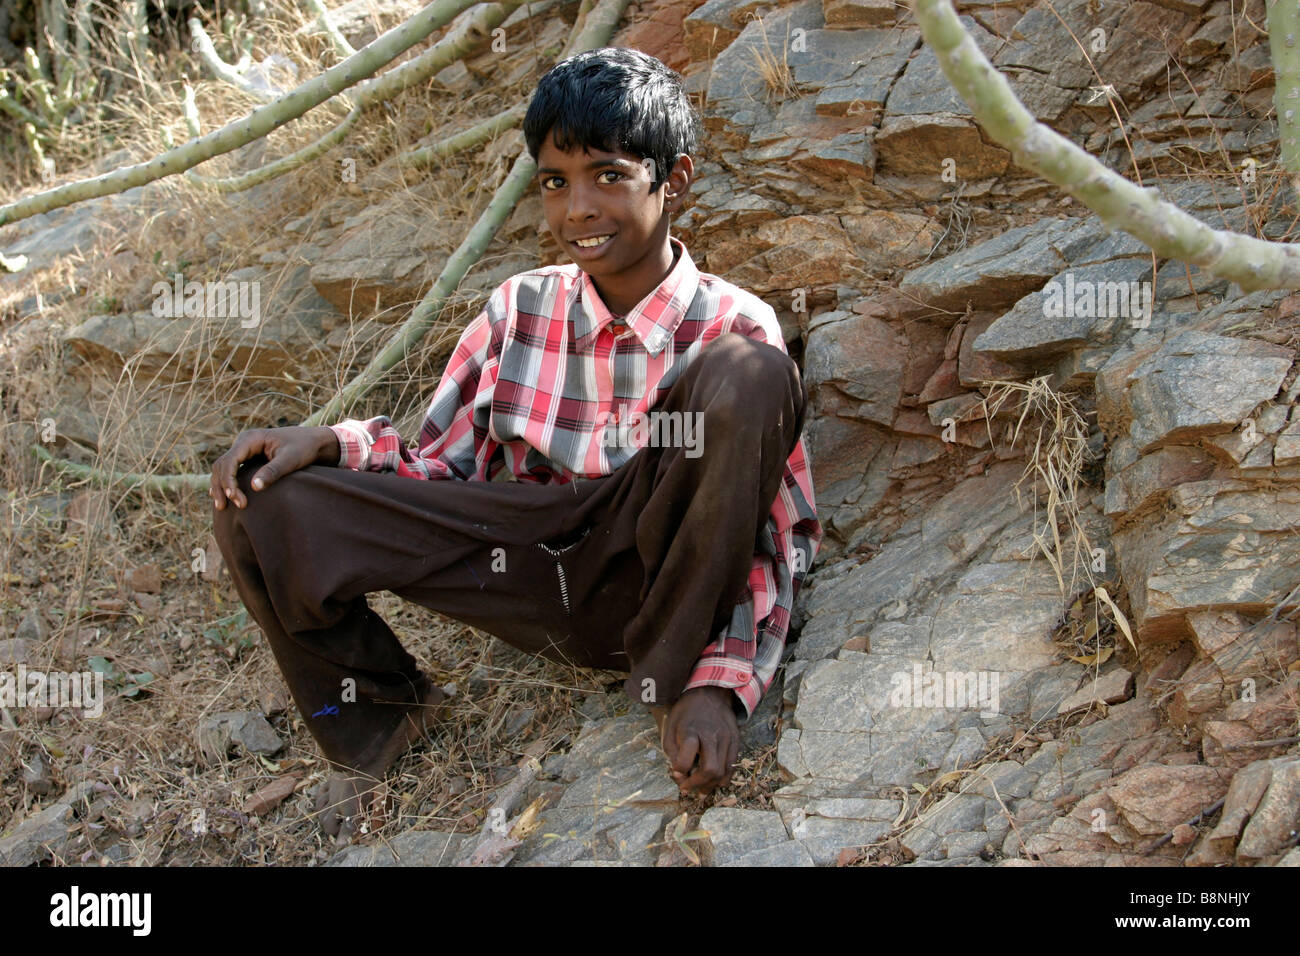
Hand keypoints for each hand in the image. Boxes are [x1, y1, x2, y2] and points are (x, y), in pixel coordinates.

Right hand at [210, 426, 337, 510]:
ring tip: (221, 507)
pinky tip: (227, 497)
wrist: (314, 442)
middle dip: (221, 486)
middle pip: (222, 465)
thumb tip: (255, 486)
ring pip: (223, 468)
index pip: (230, 460)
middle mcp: (244, 442)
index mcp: (251, 438)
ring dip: (221, 486)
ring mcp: (245, 449)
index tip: (235, 498)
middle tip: (224, 507)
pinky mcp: (248, 457)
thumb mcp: (291, 459)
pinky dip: (227, 484)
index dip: (229, 480)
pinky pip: (232, 470)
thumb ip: (273, 471)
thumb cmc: (304, 448)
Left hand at [659, 686, 739, 795]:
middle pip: (710, 770)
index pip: (685, 760)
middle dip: (697, 785)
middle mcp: (711, 735)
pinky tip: (714, 782)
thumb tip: (679, 773)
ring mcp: (726, 738)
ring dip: (710, 786)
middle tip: (688, 789)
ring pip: (722, 772)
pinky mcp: (735, 740)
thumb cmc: (686, 712)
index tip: (675, 772)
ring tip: (700, 790)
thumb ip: (672, 751)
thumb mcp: (671, 726)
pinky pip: (732, 766)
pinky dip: (723, 778)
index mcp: (691, 731)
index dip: (679, 771)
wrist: (710, 692)